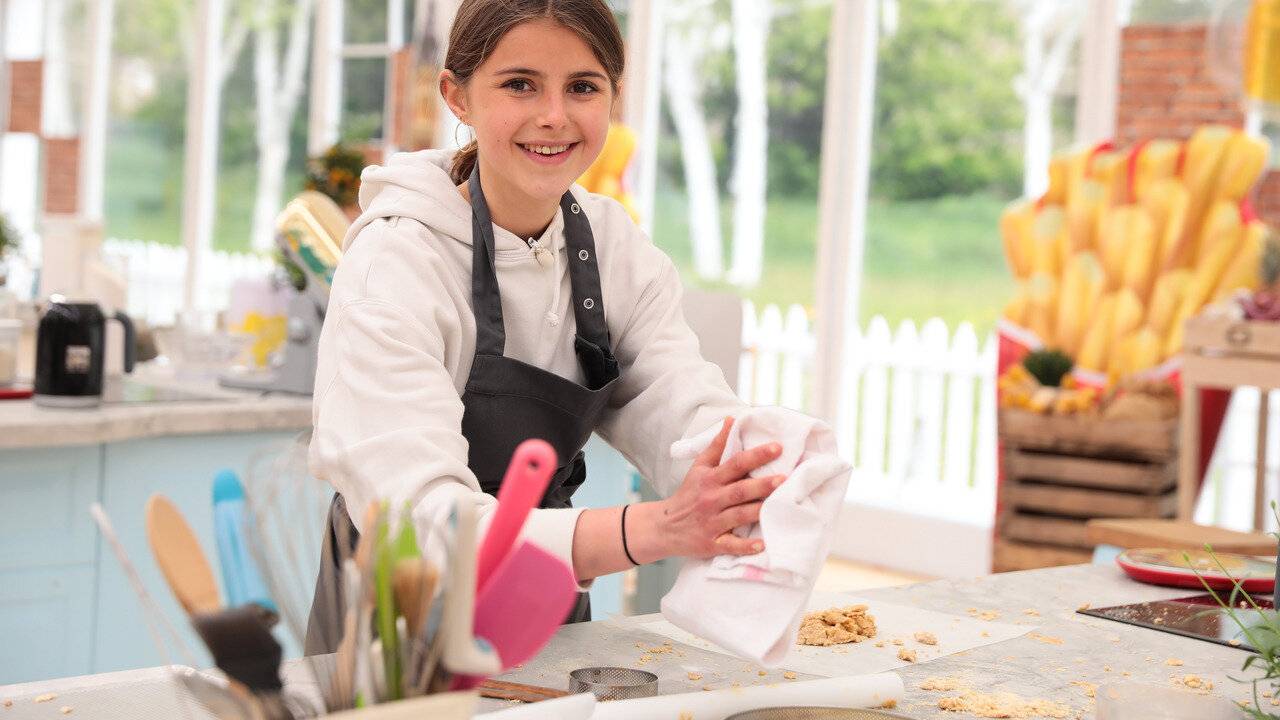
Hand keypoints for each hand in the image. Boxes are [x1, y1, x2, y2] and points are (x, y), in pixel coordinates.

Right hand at [656, 417, 784, 557]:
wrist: (663, 526)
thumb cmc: (688, 494)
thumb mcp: (699, 467)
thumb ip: (717, 445)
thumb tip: (733, 420)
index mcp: (710, 479)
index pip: (735, 463)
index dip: (756, 456)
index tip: (777, 448)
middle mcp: (711, 499)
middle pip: (740, 490)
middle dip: (762, 484)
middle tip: (785, 478)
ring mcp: (712, 522)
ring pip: (738, 516)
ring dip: (758, 511)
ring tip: (780, 505)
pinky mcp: (712, 544)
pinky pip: (730, 545)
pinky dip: (745, 547)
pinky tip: (762, 545)